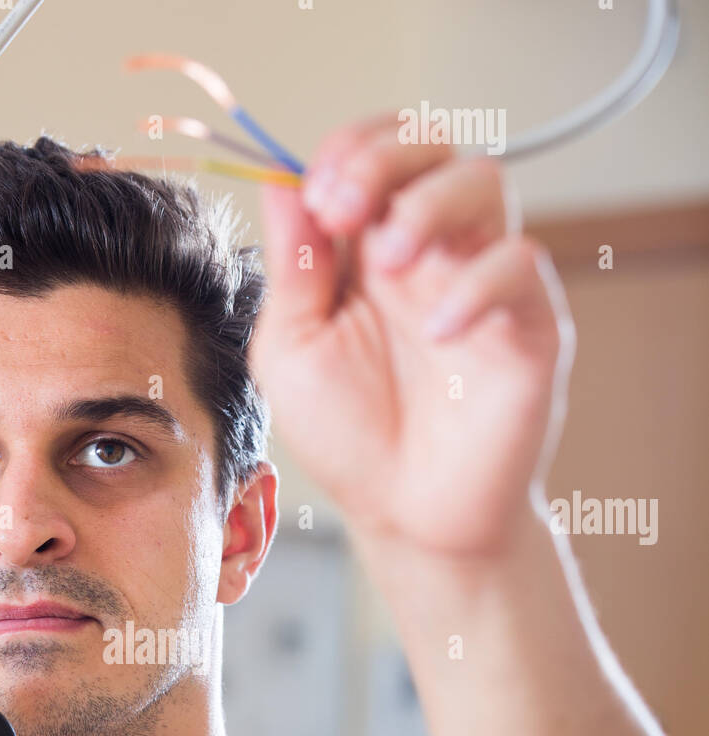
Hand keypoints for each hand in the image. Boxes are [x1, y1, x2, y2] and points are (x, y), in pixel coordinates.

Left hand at [249, 114, 575, 557]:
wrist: (407, 517)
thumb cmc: (349, 439)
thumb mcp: (291, 353)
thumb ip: (292, 272)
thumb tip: (282, 186)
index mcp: (366, 249)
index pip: (371, 153)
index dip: (345, 152)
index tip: (316, 195)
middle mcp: (428, 252)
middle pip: (431, 146)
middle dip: (383, 158)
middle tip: (344, 206)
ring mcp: (480, 280)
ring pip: (483, 183)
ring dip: (428, 205)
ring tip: (389, 263)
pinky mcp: (526, 323)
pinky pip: (520, 266)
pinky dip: (477, 285)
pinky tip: (439, 332)